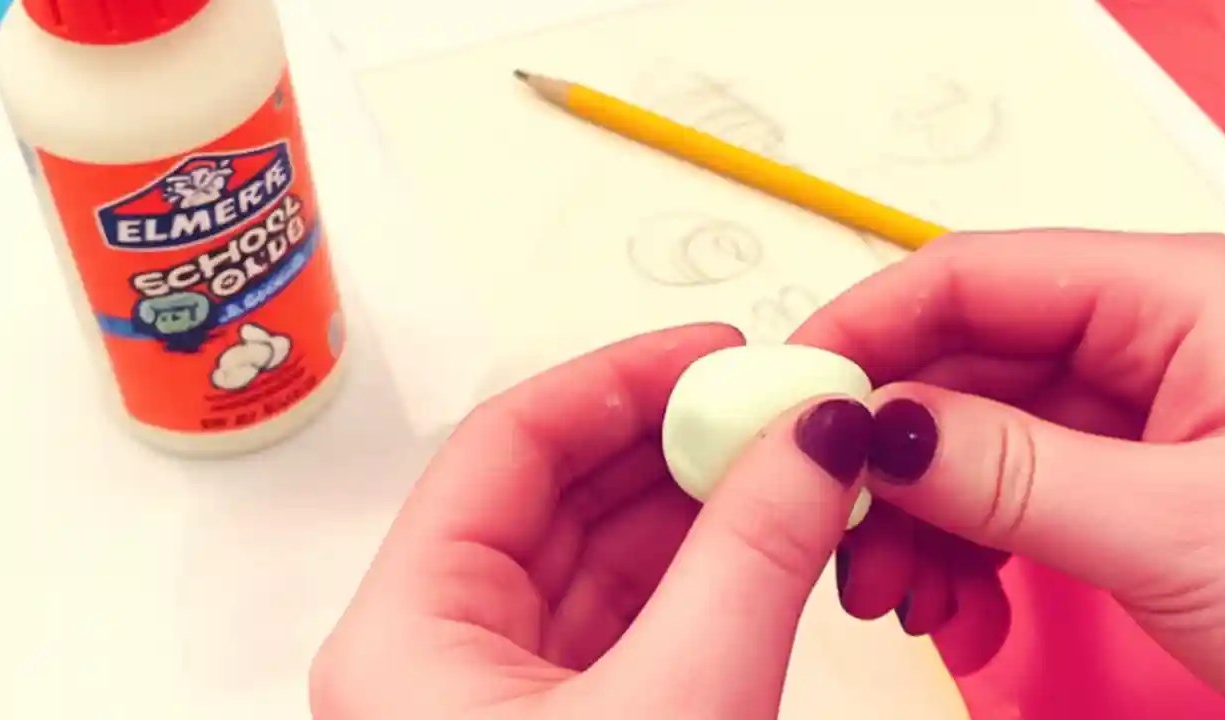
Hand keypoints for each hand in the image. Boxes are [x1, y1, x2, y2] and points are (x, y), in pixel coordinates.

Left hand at [309, 324, 876, 718]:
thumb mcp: (681, 705)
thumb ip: (752, 559)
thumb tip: (819, 437)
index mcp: (405, 637)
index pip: (505, 449)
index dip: (617, 382)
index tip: (715, 350)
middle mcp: (438, 655)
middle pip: (555, 494)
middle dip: (669, 440)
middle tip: (769, 402)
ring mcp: (500, 696)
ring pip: (599, 558)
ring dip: (694, 505)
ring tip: (785, 458)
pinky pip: (629, 620)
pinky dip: (700, 575)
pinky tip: (764, 534)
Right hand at [791, 230, 1224, 715]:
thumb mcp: (1177, 528)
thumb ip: (1009, 473)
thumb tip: (874, 430)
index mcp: (1169, 300)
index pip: (968, 277)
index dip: (866, 329)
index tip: (793, 397)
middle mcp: (1138, 343)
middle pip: (954, 368)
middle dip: (885, 459)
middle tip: (835, 530)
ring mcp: (1122, 416)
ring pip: (964, 441)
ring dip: (913, 521)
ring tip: (901, 596)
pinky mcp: (1115, 482)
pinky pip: (999, 496)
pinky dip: (959, 554)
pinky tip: (957, 610)